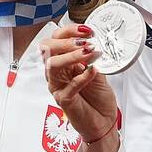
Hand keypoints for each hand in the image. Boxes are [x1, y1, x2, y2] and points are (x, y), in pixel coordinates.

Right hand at [41, 24, 119, 151]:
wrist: (103, 121)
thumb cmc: (98, 97)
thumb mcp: (98, 71)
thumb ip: (91, 59)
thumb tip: (90, 44)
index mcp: (63, 62)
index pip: (56, 40)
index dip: (69, 31)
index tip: (87, 30)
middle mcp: (56, 72)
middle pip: (48, 49)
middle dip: (66, 41)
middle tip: (85, 42)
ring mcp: (57, 86)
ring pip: (53, 65)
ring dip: (71, 56)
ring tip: (89, 53)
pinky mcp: (63, 100)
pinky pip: (68, 87)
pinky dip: (82, 77)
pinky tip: (93, 71)